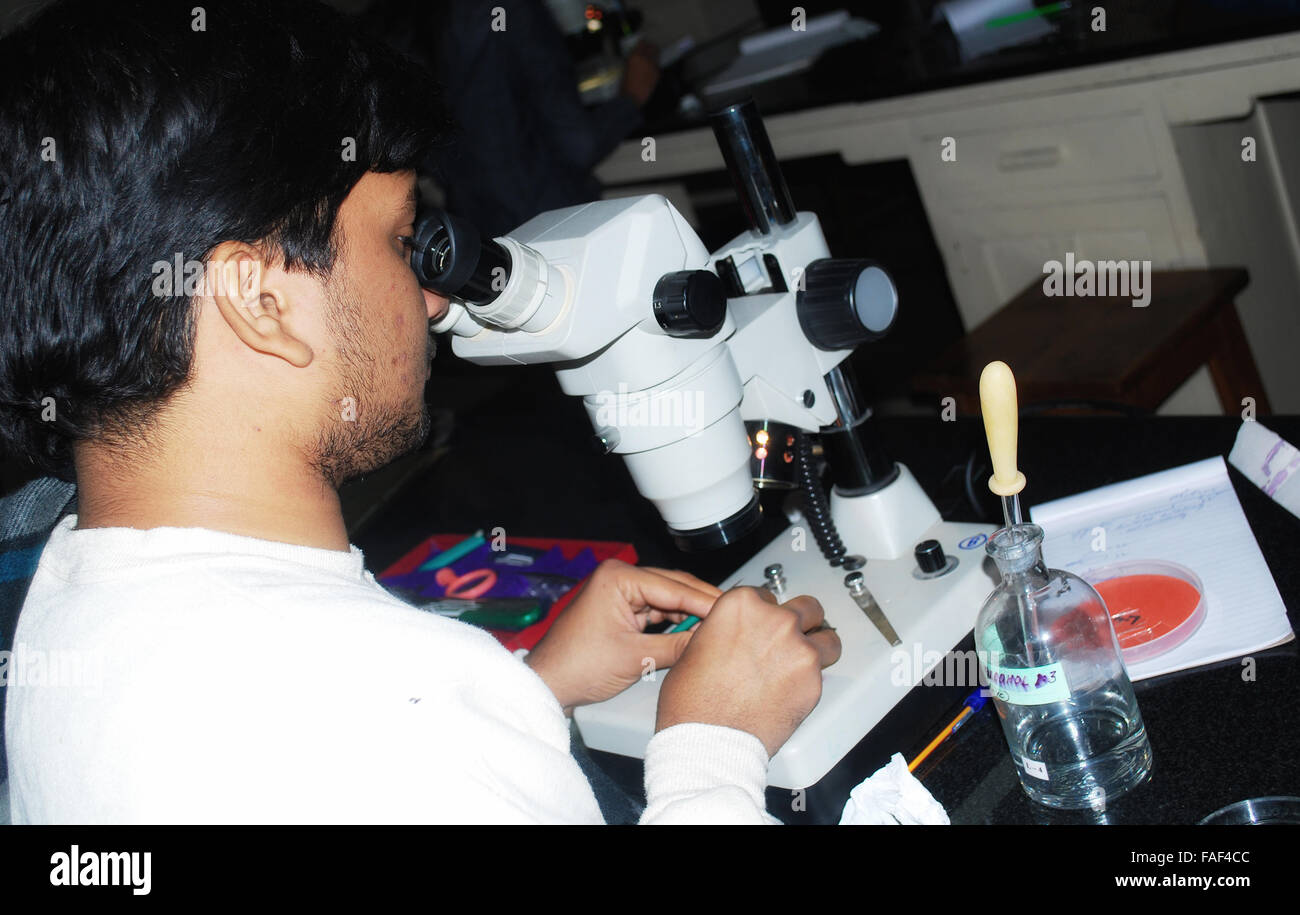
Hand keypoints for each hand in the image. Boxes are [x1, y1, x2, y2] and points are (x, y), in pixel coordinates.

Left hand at [524, 559, 719, 714]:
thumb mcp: (636, 657)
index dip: (706, 602)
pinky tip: (693, 632)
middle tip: (731, 619)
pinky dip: (674, 622)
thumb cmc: (576, 666)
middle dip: (701, 604)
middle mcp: (619, 578)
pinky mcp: (621, 609)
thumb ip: (678, 646)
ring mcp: (620, 592)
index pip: (674, 587)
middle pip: (674, 587)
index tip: (731, 613)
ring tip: (716, 628)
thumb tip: (710, 641)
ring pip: (667, 599)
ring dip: (689, 614)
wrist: (549, 684)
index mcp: (618, 577)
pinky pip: (656, 611)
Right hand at [619, 40, 659, 105]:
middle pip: (653, 48)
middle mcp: (647, 59)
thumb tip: (636, 56)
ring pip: (656, 57)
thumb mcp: (625, 68)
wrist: (633, 98)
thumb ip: (633, 60)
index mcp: (636, 56)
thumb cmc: (625, 85)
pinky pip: (656, 66)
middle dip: (651, 47)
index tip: (641, 44)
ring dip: (652, 57)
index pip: (642, 43)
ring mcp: (654, 67)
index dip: (642, 43)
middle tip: (648, 49)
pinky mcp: (657, 74)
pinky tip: (648, 72)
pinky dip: (653, 67)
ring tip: (647, 62)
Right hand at [656, 587, 841, 756]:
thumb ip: (724, 631)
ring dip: (817, 647)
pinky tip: (793, 689)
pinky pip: (823, 673)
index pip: (767, 596)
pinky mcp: (813, 680)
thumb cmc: (693, 701)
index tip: (764, 626)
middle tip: (790, 639)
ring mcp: (798, 649)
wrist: (707, 740)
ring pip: (827, 637)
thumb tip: (734, 635)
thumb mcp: (696, 648)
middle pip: (806, 608)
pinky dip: (811, 680)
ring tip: (803, 662)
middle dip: (800, 622)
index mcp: (742, 605)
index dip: (765, 613)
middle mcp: (775, 620)